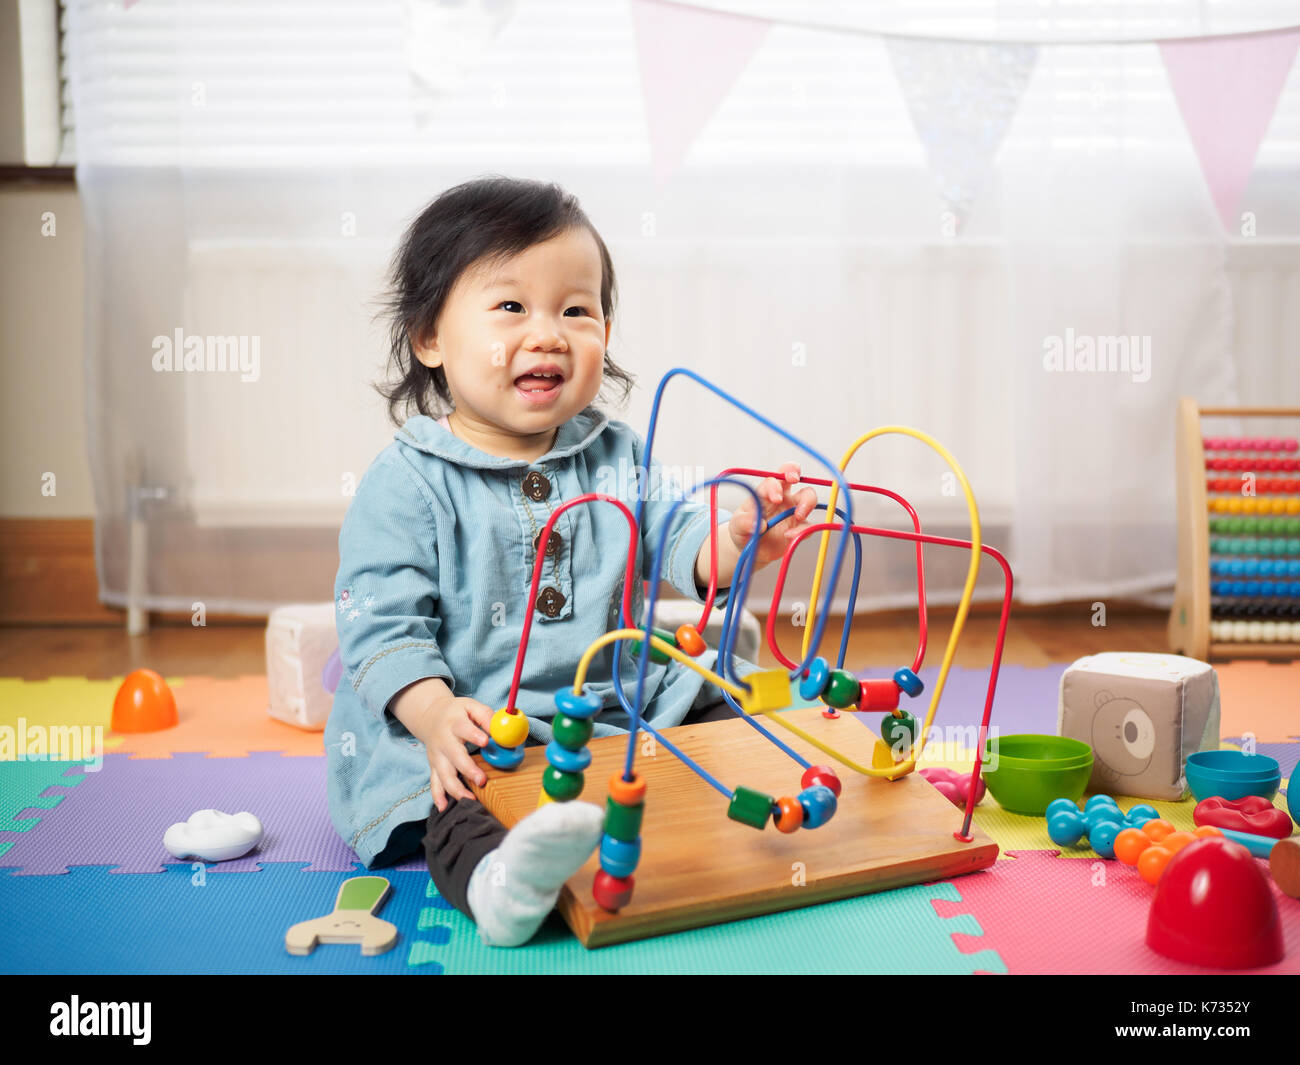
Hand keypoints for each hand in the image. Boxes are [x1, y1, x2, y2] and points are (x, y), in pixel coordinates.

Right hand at [392, 681, 493, 811]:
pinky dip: (437, 796)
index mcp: (454, 723)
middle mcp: (443, 741)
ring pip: (443, 774)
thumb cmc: (457, 713)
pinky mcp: (433, 767)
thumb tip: (500, 730)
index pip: (463, 728)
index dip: (474, 735)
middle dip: (467, 769)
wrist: (430, 717)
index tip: (486, 742)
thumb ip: (486, 716)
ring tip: (470, 799)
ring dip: (455, 788)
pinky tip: (444, 807)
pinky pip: (434, 783)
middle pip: (454, 756)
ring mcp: (437, 756)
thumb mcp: (471, 706)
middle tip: (482, 780)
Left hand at [727, 461, 818, 565]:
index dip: (776, 486)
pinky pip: (809, 525)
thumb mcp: (737, 526)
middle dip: (794, 473)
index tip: (775, 499)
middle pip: (793, 475)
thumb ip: (744, 522)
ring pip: (809, 497)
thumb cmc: (743, 531)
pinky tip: (790, 536)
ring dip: (807, 503)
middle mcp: (782, 497)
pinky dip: (804, 530)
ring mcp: (793, 511)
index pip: (773, 480)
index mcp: (766, 492)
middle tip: (794, 480)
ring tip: (799, 516)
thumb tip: (757, 523)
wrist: (751, 549)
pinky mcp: (800, 528)